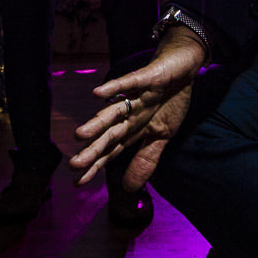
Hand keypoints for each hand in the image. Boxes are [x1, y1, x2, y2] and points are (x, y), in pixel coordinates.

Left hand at [70, 29, 206, 190]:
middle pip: (108, 135)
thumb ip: (146, 159)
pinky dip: (115, 87)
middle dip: (92, 150)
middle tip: (73, 165)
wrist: (183, 68)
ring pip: (113, 111)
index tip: (77, 182)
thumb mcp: (163, 136)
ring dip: (97, 123)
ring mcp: (136, 96)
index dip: (95, 165)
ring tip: (79, 135)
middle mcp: (129, 114)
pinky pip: (129, 82)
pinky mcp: (146, 78)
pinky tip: (98, 94)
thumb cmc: (170, 101)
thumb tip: (129, 189)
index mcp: (132, 129)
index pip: (110, 150)